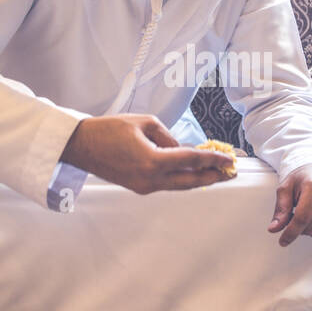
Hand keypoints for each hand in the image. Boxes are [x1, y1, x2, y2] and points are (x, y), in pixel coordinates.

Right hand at [59, 114, 235, 193]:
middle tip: (230, 172)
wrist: (82, 146)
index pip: (191, 161)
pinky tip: (192, 173)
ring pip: (180, 185)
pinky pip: (167, 184)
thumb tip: (182, 150)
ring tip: (217, 174)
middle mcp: (150, 179)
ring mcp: (144, 186)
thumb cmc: (109, 130)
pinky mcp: (139, 187)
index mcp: (153, 161)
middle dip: (213, 176)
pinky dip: (182, 179)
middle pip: (190, 180)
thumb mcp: (144, 123)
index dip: (214, 160)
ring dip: (199, 179)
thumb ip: (168, 137)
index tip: (229, 159)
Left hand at [268, 163, 311, 245]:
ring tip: (308, 215)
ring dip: (310, 230)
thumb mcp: (287, 187)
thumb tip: (274, 228)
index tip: (283, 241)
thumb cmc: (305, 178)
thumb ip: (281, 208)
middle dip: (299, 228)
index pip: (302, 217)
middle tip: (296, 216)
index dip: (291, 232)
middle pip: (311, 227)